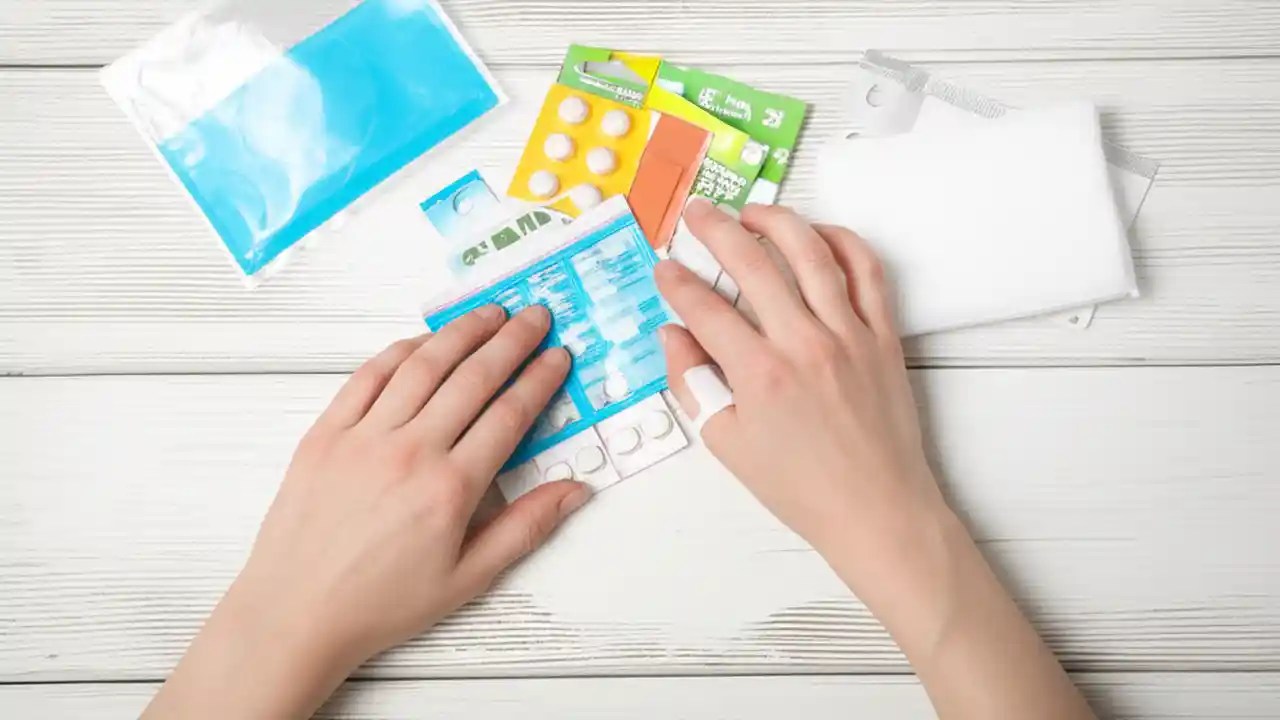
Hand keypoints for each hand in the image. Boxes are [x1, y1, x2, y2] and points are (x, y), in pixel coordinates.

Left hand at [145, 305, 591, 718]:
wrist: (296, 613)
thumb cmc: (378, 603)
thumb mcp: (468, 579)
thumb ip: (525, 528)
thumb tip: (573, 491)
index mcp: (450, 489)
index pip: (509, 415)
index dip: (540, 380)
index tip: (558, 357)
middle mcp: (409, 452)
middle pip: (473, 377)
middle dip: (512, 340)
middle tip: (535, 317)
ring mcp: (363, 437)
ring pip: (424, 364)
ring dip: (462, 331)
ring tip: (489, 313)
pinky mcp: (326, 433)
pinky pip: (369, 376)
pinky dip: (401, 350)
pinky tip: (424, 340)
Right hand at [658, 200, 947, 606]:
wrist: (877, 510)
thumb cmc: (801, 488)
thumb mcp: (727, 445)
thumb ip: (693, 384)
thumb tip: (673, 336)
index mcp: (760, 375)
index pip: (705, 308)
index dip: (676, 281)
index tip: (663, 267)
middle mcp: (804, 343)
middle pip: (753, 263)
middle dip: (716, 229)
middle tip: (696, 213)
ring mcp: (850, 334)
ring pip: (811, 253)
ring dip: (777, 221)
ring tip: (752, 211)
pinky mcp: (884, 336)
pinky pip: (867, 271)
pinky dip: (843, 242)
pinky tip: (819, 234)